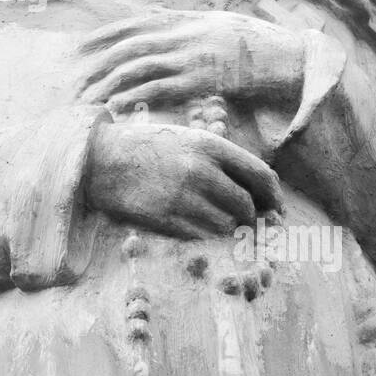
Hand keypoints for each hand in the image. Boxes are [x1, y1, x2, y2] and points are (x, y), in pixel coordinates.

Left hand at [78, 9, 306, 112]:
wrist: (286, 58)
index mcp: (186, 19)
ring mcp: (191, 55)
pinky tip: (115, 105)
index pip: (134, 22)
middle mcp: (183, 34)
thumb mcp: (218, 26)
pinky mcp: (200, 78)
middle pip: (129, 45)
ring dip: (109, 83)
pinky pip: (159, 88)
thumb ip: (190, 27)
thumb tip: (167, 25)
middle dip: (98, 62)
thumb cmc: (255, 46)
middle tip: (75, 79)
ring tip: (87, 98)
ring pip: (138, 66)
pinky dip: (134, 95)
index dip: (105, 34)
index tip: (81, 46)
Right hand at [86, 122, 281, 237]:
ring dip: (226, 226)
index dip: (273, 195)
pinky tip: (192, 223)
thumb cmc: (149, 148)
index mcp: (210, 146)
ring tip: (212, 218)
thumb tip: (259, 192)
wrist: (101, 159)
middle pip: (247, 205)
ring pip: (226, 224)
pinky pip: (201, 235)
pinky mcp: (166, 219)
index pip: (261, 175)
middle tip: (247, 221)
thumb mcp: (188, 140)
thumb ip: (222, 161)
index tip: (274, 207)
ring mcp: (183, 196)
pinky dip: (203, 233)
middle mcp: (201, 170)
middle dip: (251, 217)